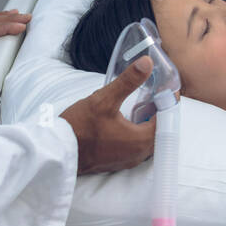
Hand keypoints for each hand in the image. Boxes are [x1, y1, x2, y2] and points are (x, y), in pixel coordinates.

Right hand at [60, 57, 157, 174]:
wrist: (57, 152)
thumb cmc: (79, 128)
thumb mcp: (104, 99)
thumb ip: (128, 81)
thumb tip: (147, 63)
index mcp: (142, 141)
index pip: (167, 118)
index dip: (168, 100)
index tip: (166, 85)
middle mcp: (139, 155)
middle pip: (160, 129)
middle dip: (158, 110)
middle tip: (155, 92)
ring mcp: (129, 161)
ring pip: (148, 138)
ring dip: (147, 121)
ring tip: (143, 102)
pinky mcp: (118, 162)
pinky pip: (136, 145)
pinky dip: (137, 131)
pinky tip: (128, 119)